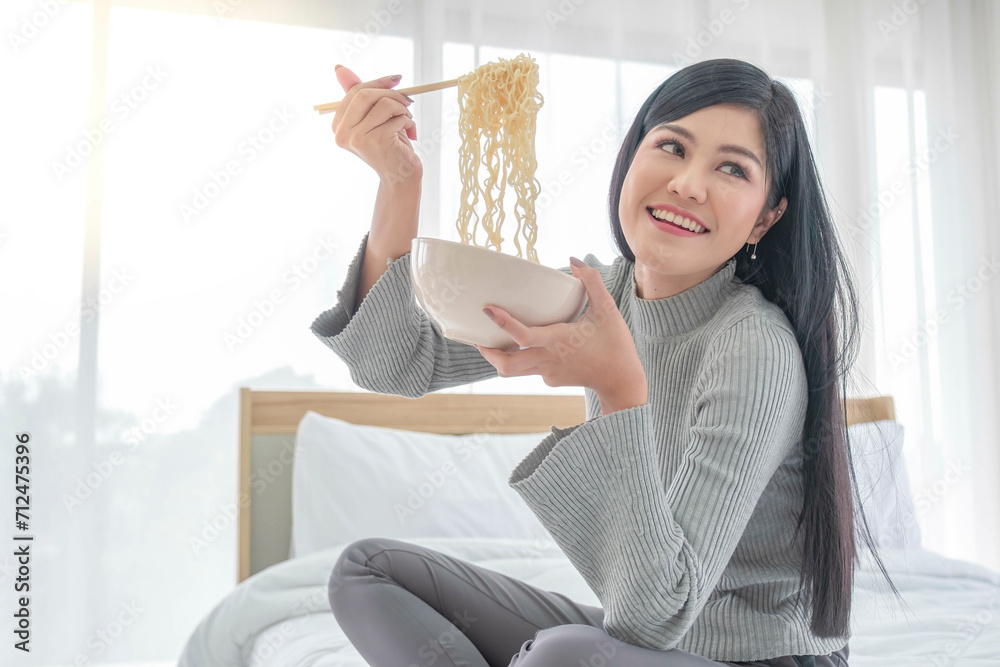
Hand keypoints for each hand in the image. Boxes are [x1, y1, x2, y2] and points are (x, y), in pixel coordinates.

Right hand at [331, 65, 421, 185]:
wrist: (400, 176)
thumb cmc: (388, 145)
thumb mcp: (372, 118)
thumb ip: (358, 95)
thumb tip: (339, 68)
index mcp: (338, 126)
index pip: (355, 92)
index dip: (378, 82)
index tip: (396, 79)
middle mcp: (342, 133)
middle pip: (365, 94)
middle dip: (391, 93)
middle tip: (407, 100)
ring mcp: (358, 138)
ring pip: (384, 104)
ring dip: (403, 108)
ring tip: (407, 120)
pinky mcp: (377, 141)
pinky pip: (397, 116)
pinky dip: (409, 121)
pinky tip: (410, 133)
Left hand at [476, 258, 647, 413]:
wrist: (622, 383)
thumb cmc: (616, 345)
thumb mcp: (607, 309)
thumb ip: (591, 282)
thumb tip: (574, 260)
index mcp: (559, 341)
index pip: (523, 336)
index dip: (503, 323)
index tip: (488, 309)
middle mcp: (548, 359)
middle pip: (505, 365)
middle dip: (487, 352)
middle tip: (478, 335)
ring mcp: (547, 373)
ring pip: (511, 372)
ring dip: (498, 358)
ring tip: (492, 340)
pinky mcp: (551, 380)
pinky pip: (529, 370)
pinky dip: (523, 358)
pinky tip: (529, 345)